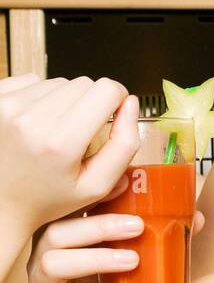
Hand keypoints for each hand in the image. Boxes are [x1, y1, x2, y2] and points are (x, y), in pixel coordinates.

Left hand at [0, 73, 139, 238]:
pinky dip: (40, 98)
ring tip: (54, 132)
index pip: (106, 90)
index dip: (118, 99)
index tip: (114, 113)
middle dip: (89, 105)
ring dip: (64, 103)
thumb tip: (131, 104)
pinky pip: (34, 80)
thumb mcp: (96, 186)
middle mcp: (31, 119)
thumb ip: (124, 146)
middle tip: (78, 135)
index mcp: (60, 143)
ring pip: (59, 81)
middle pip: (84, 84)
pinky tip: (35, 124)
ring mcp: (9, 105)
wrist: (2, 201)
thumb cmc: (47, 198)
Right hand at [26, 187, 205, 282]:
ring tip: (133, 261)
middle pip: (57, 233)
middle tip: (138, 227)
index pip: (69, 211)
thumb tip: (197, 218)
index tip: (124, 182)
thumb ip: (153, 242)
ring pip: (54, 266)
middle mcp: (43, 263)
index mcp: (60, 244)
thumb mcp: (126, 268)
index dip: (91, 196)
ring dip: (96, 259)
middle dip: (98, 226)